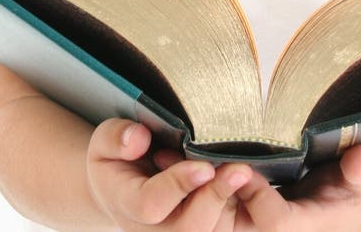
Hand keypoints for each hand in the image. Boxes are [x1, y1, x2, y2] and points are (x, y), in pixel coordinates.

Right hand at [86, 119, 253, 230]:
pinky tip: (254, 184)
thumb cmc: (119, 163)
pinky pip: (240, 230)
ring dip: (237, 203)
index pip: (150, 204)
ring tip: (243, 170)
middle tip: (237, 168)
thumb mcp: (105, 142)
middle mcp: (156, 230)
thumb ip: (116, 137)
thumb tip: (139, 138)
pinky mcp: (211, 230)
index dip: (178, 186)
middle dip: (216, 197)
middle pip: (190, 229)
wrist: (126, 192)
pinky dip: (255, 212)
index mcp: (128, 203)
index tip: (203, 166)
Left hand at [154, 143, 360, 230]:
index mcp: (298, 225)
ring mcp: (245, 222)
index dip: (257, 199)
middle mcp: (264, 229)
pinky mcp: (231, 211)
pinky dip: (182, 183)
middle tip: (189, 160)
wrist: (338, 204)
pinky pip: (200, 202)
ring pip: (208, 215)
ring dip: (186, 187)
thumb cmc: (352, 189)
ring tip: (163, 155)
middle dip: (209, 193)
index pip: (272, 222)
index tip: (244, 168)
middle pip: (230, 223)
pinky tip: (160, 155)